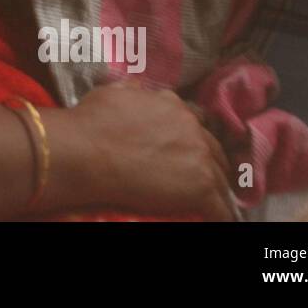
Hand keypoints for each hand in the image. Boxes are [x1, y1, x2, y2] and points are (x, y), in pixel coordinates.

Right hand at [49, 80, 235, 219]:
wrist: (85, 152)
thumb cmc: (91, 122)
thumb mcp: (112, 93)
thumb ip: (132, 90)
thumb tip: (137, 87)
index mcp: (172, 106)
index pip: (195, 125)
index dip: (192, 141)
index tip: (187, 153)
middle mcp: (192, 127)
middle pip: (214, 151)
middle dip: (211, 165)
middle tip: (203, 181)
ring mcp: (200, 157)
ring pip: (221, 179)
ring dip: (218, 191)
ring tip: (215, 204)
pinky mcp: (201, 187)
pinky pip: (220, 206)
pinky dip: (220, 215)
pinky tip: (218, 221)